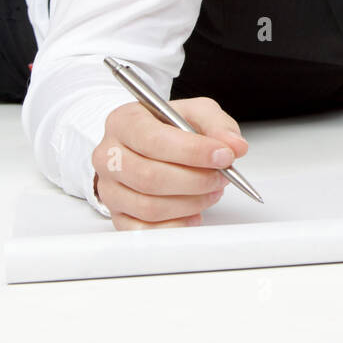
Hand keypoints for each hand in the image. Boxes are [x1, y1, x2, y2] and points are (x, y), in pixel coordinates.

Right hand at [91, 95, 249, 230]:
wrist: (147, 143)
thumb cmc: (168, 128)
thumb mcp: (195, 112)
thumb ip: (217, 124)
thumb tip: (234, 146)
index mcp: (124, 122)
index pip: (154, 141)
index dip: (193, 152)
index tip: (224, 155)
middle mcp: (109, 155)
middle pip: (150, 177)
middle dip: (196, 181)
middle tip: (222, 177)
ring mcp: (109, 188)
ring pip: (149, 206)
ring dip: (191, 202)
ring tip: (212, 191)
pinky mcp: (117, 215)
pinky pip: (144, 230)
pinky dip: (176, 225)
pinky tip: (194, 213)